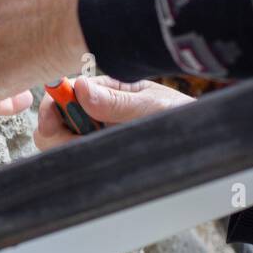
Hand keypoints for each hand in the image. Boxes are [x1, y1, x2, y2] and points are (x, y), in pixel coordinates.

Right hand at [34, 76, 192, 150]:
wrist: (202, 139)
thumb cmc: (180, 114)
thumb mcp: (150, 104)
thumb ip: (115, 100)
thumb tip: (81, 89)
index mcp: (102, 90)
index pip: (62, 95)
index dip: (50, 109)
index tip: (50, 126)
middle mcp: (94, 112)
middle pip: (54, 124)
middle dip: (56, 135)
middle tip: (75, 145)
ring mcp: (96, 134)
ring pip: (62, 144)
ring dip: (70, 150)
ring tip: (97, 150)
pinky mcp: (100, 153)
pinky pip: (79, 160)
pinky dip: (81, 163)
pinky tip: (100, 161)